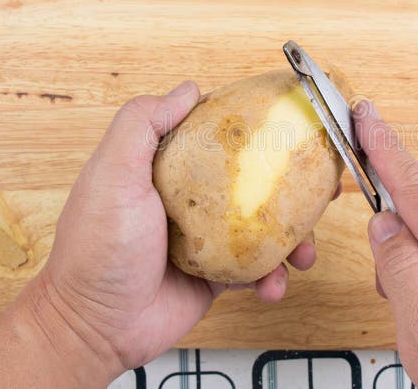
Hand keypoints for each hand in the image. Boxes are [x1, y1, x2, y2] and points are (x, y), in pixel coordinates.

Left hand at [0, 82, 317, 388]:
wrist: (95, 327)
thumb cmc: (97, 247)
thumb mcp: (113, 173)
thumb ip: (143, 124)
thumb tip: (189, 89)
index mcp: (167, 169)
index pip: (218, 137)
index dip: (256, 131)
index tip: (292, 128)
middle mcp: (191, 200)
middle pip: (253, 182)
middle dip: (291, 186)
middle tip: (322, 189)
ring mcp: (206, 240)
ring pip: (264, 228)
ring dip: (294, 238)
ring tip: (306, 252)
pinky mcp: (216, 276)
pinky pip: (257, 269)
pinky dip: (273, 277)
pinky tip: (273, 285)